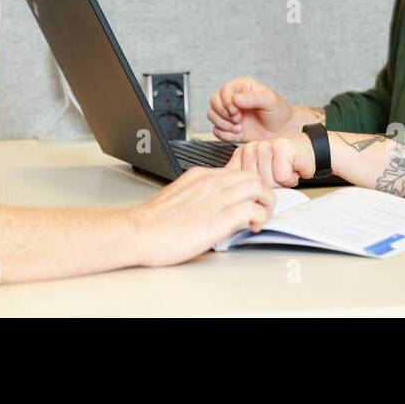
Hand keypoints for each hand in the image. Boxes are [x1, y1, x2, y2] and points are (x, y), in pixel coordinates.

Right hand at [128, 167, 274, 266]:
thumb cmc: (152, 222)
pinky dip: (259, 218)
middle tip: (260, 209)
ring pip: (258, 186)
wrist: (139, 232)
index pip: (236, 171)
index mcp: (199, 176)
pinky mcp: (220, 217)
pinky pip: (254, 209)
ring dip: (265, 203)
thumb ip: (197, 196)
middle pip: (252, 175)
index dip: (248, 187)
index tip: (249, 199)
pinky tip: (251, 228)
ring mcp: (216, 197)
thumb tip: (211, 207)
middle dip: (262, 193)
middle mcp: (210, 182)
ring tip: (259, 218)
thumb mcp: (178, 197)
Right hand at [207, 76, 294, 141]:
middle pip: (214, 101)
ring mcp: (230, 114)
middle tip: (238, 120)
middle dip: (224, 113)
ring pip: (211, 115)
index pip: (224, 90)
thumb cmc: (279, 113)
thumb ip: (254, 98)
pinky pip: (216, 130)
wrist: (283, 132)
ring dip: (223, 124)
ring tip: (239, 128)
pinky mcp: (229, 128)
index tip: (236, 110)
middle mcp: (233, 99)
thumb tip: (235, 99)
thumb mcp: (270, 101)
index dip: (226, 101)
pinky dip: (224, 134)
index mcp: (242, 87)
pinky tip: (238, 134)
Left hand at [225, 135, 314, 188]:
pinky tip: (292, 167)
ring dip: (282, 182)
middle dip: (271, 186)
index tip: (265, 183)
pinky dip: (291, 178)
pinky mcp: (280, 147)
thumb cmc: (285, 165)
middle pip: (256, 185)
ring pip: (269, 182)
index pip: (240, 184)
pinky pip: (282, 176)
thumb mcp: (261, 176)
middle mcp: (250, 148)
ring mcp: (264, 145)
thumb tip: (237, 201)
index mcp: (241, 155)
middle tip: (278, 174)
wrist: (308, 151)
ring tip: (284, 171)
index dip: (256, 190)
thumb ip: (246, 184)